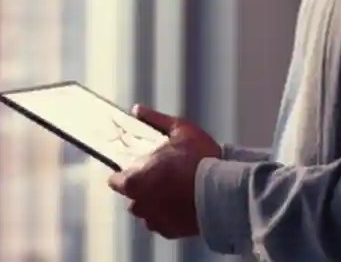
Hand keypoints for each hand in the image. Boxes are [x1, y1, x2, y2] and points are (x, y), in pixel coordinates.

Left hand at [106, 104, 221, 239]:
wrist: (224, 192)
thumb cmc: (200, 160)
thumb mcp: (180, 129)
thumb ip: (155, 120)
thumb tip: (137, 110)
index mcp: (135, 181)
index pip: (116, 181)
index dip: (125, 173)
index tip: (137, 168)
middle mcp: (139, 204)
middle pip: (133, 197)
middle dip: (143, 188)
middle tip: (162, 176)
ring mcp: (155, 220)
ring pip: (147, 212)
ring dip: (155, 203)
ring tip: (174, 191)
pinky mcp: (171, 232)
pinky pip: (163, 223)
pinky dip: (169, 215)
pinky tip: (182, 204)